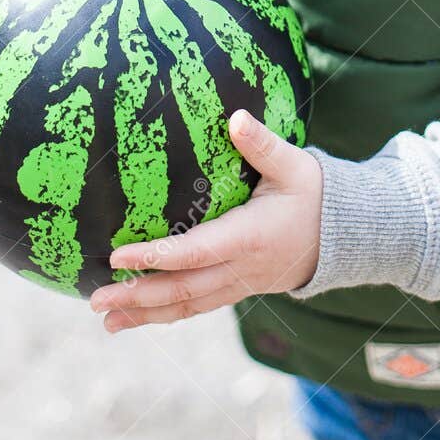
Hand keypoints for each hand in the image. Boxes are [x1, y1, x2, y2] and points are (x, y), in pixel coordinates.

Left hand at [89, 110, 322, 331]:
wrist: (342, 235)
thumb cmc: (314, 194)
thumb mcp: (293, 165)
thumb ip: (263, 145)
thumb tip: (236, 118)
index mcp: (249, 238)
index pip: (194, 253)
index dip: (156, 257)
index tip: (118, 256)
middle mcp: (240, 270)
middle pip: (183, 291)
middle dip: (138, 297)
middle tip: (97, 300)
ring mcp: (238, 285)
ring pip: (187, 307)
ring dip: (146, 315)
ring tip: (107, 320)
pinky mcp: (236, 289)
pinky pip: (197, 307)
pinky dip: (166, 314)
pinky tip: (139, 316)